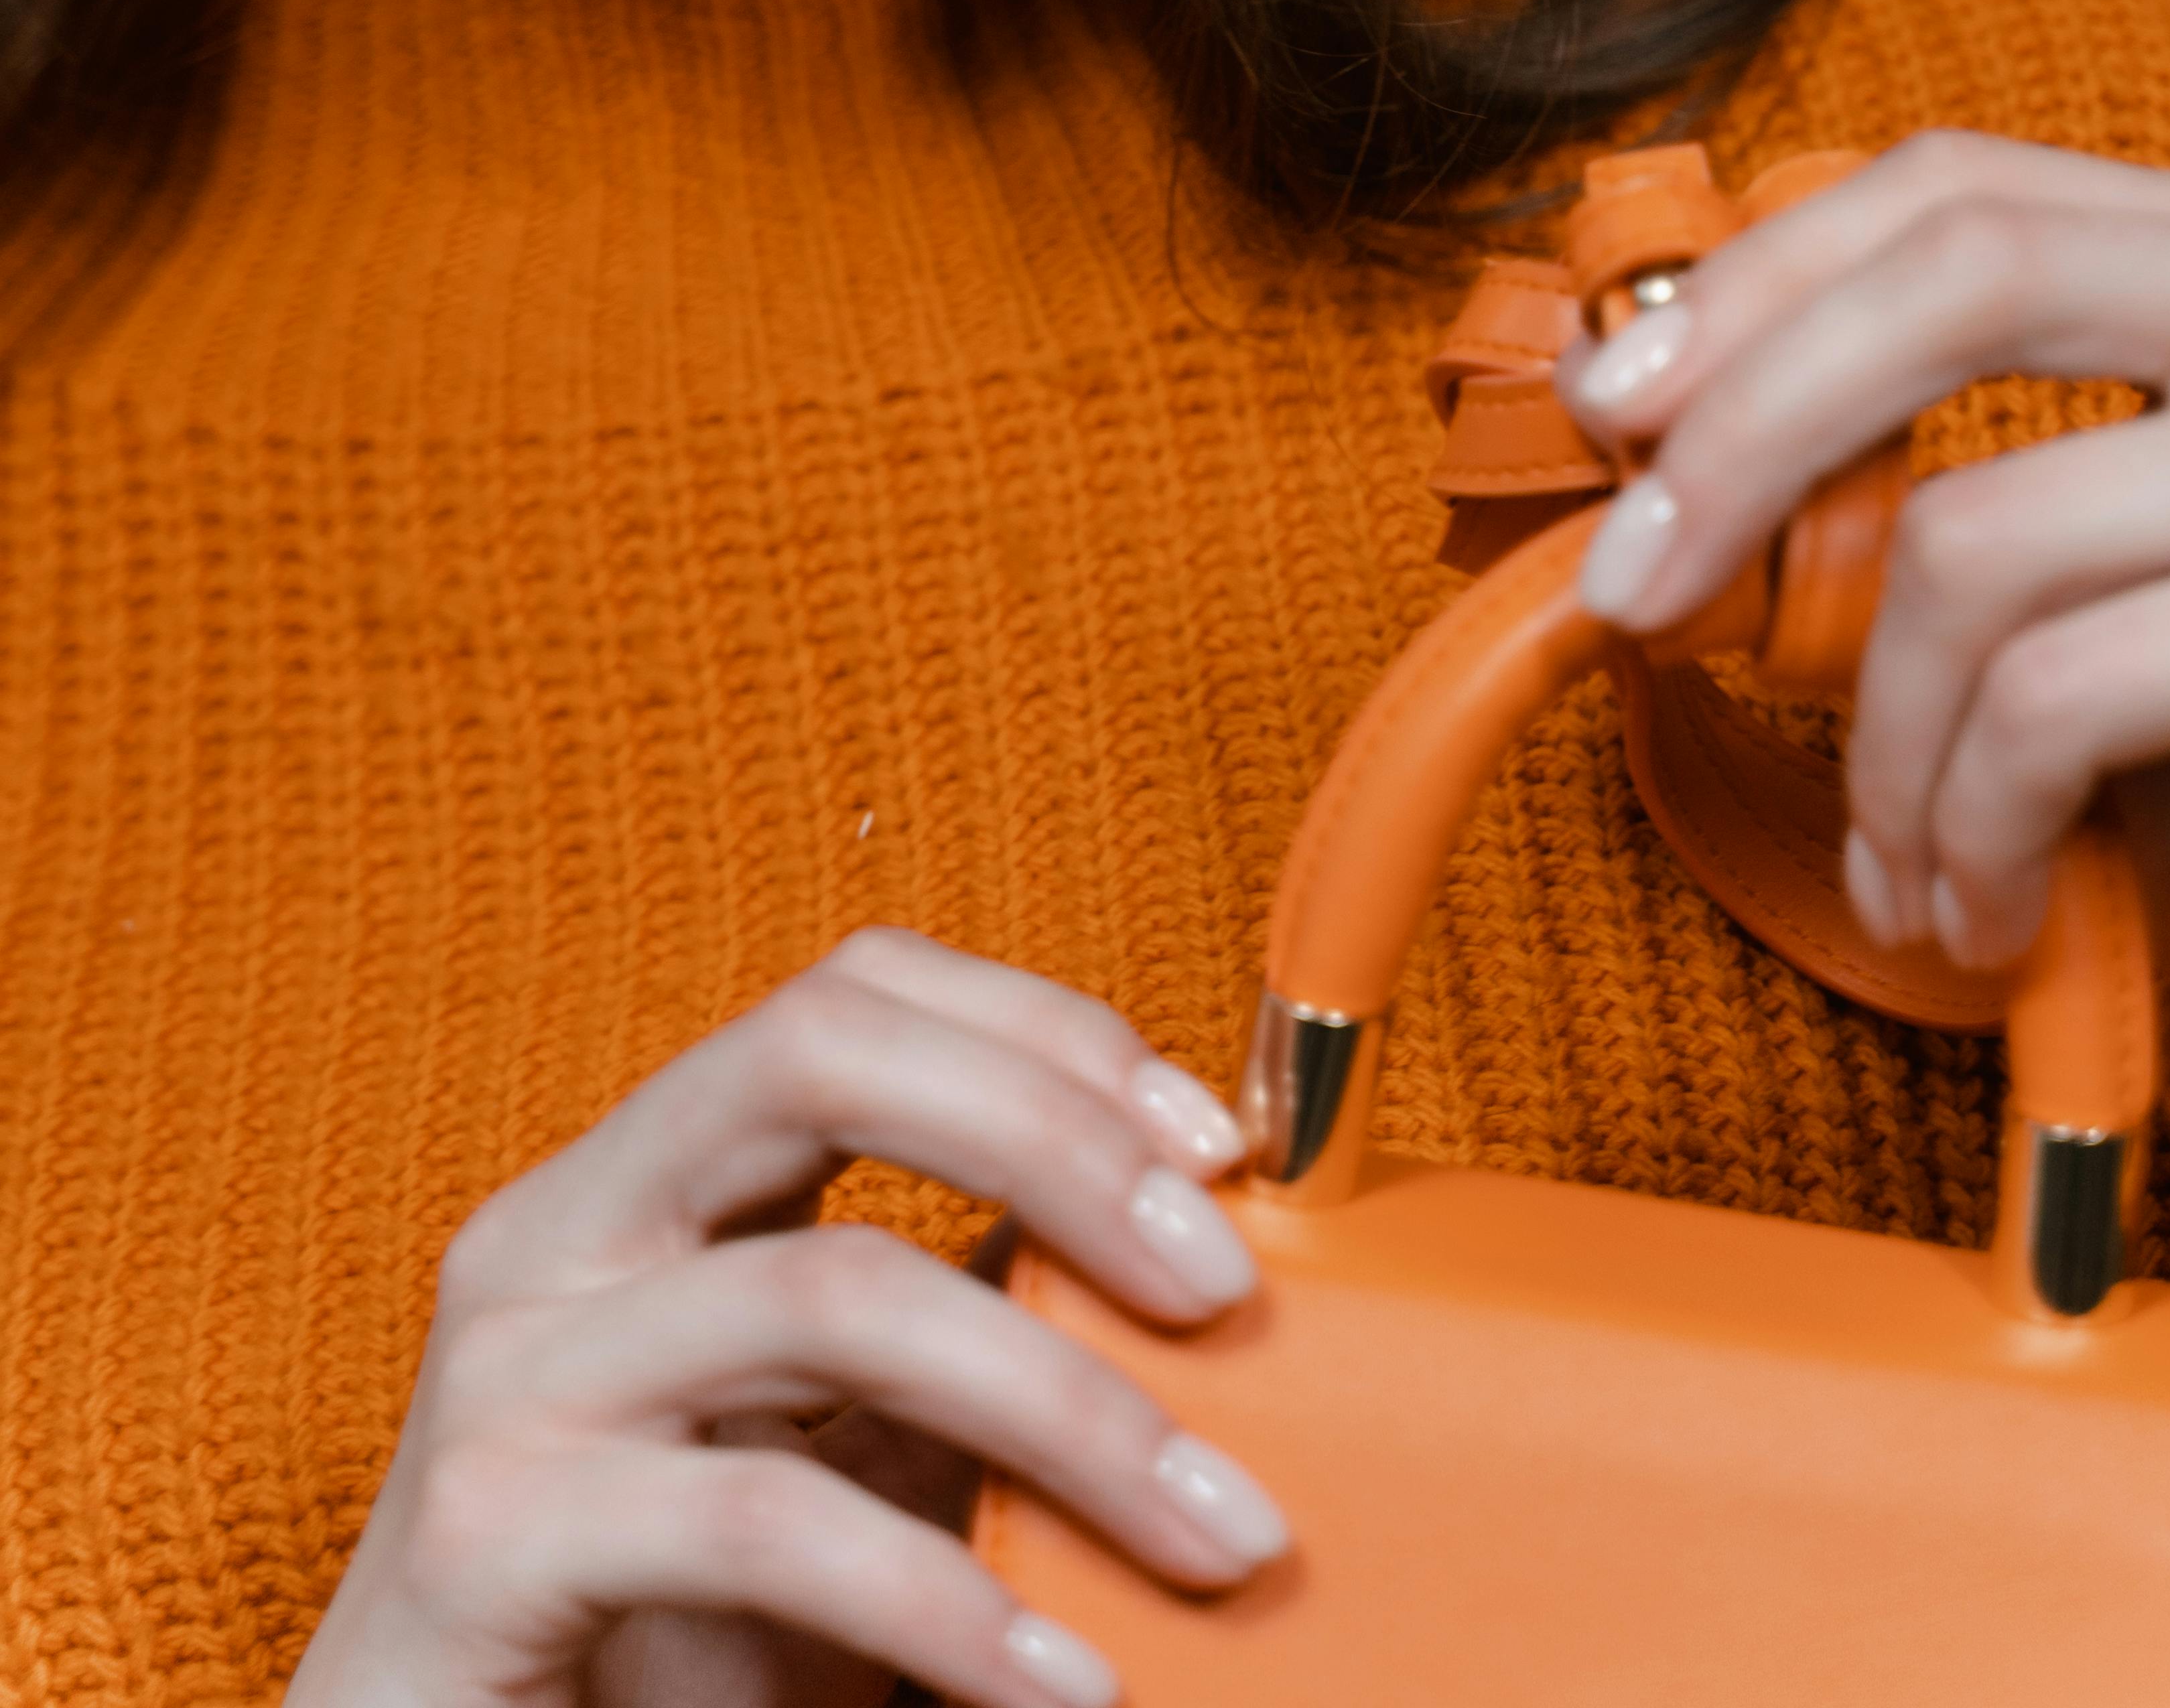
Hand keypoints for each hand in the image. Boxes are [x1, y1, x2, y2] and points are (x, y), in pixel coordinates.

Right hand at [286, 931, 1288, 1707]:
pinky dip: (946, 1603)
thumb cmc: (662, 1646)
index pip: (849, 993)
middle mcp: (553, 1236)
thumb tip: (1201, 1252)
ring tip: (1220, 1534)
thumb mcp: (842, 1458)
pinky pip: (760, 1522)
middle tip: (1226, 1288)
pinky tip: (1065, 1681)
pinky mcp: (481, 1541)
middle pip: (818, 1055)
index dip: (1042, 1029)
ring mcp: (505, 1377)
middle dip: (1056, 1140)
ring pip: (828, 1293)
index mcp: (638, 1182)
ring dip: (1065, 1411)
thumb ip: (966, 1345)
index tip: (1217, 1145)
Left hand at [1558, 133, 2169, 1274]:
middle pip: (1961, 273)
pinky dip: (1971, 825)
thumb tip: (1651, 403)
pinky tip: (1986, 908)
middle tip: (1631, 586)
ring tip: (1904, 863)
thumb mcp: (2083, 576)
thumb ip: (1937, 453)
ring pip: (1979, 535)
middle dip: (1749, 431)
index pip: (1961, 188)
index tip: (1611, 403)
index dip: (1760, 280)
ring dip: (1883, 741)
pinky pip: (2052, 694)